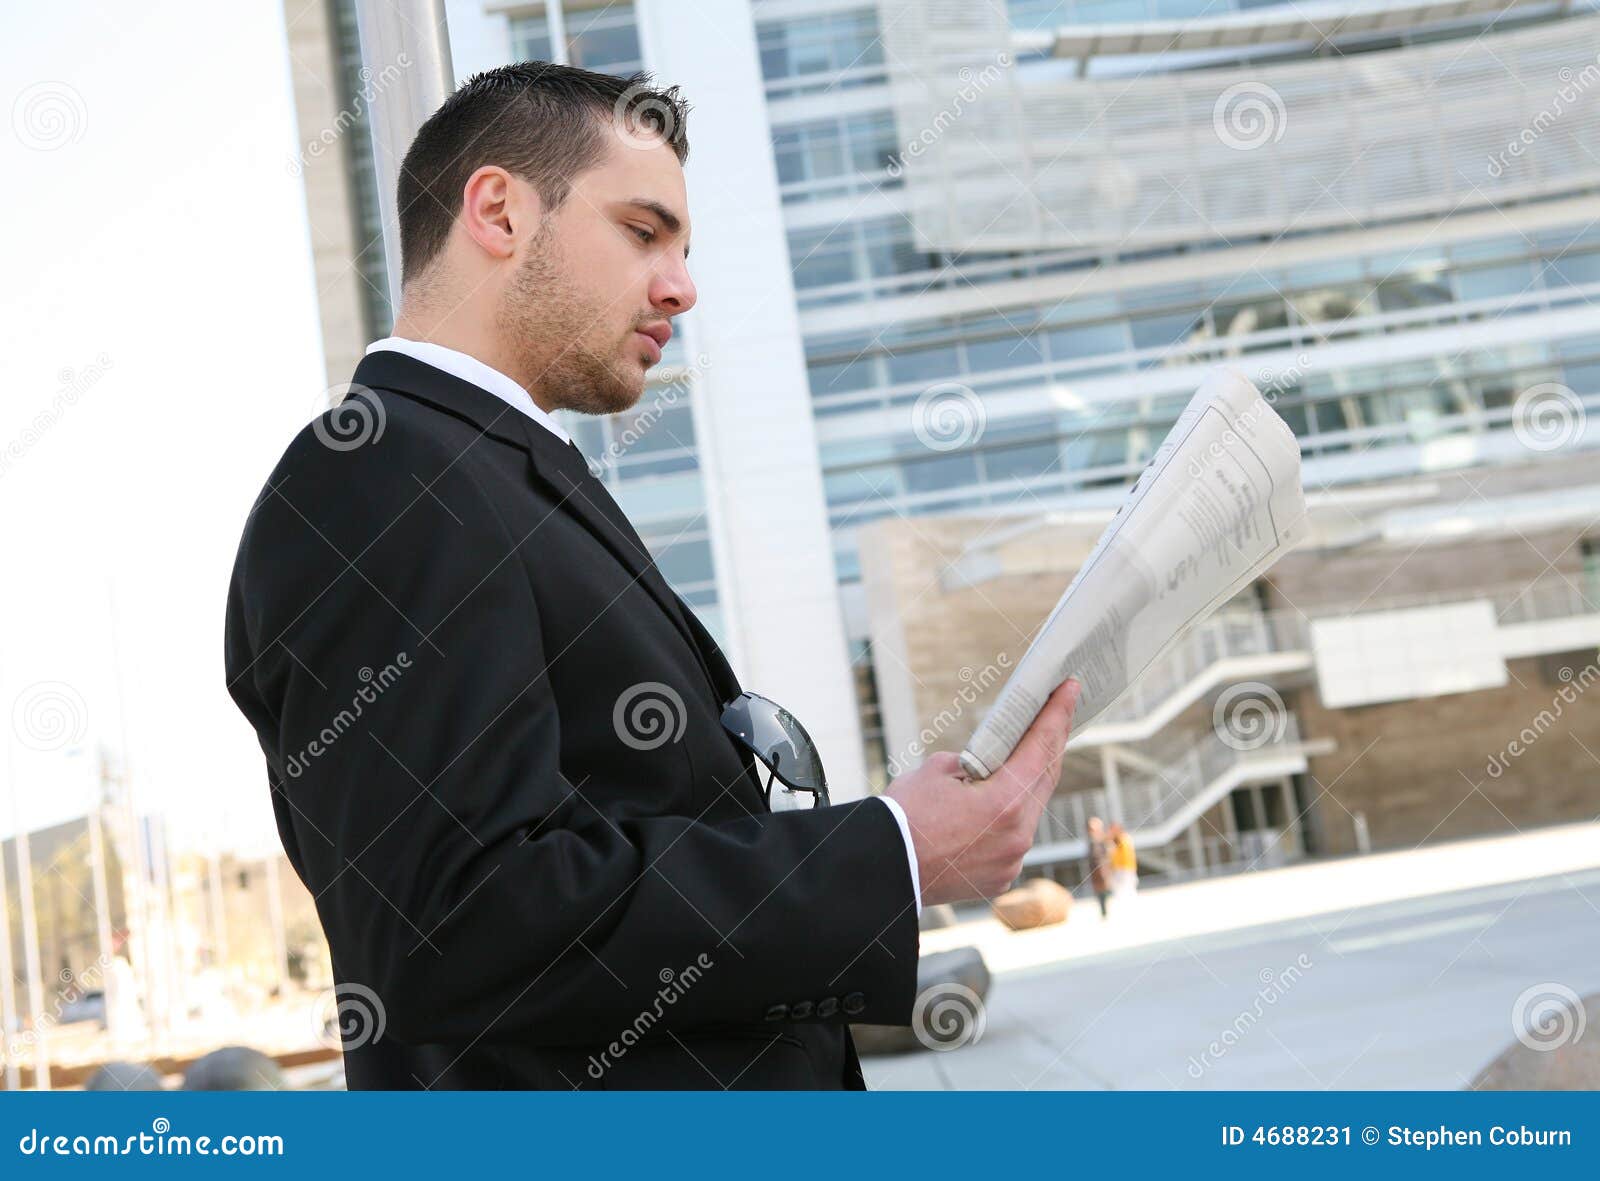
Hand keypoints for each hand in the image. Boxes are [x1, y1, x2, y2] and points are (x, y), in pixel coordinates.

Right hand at [884, 679, 1079, 905]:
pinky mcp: (999, 876)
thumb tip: (987, 765)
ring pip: (1031, 811)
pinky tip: (1001, 801)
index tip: (1071, 689)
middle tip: (1056, 715)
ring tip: (1030, 755)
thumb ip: (974, 762)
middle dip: (1051, 744)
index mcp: (1006, 803)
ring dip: (1030, 782)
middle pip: (1045, 779)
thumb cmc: (903, 816)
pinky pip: (1014, 837)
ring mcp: (1011, 860)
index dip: (1057, 714)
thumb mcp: (937, 770)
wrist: (881, 867)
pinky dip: (1010, 816)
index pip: (1041, 747)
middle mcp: (1018, 835)